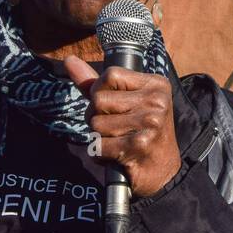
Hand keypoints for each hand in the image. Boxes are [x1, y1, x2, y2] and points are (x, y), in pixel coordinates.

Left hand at [64, 56, 181, 196]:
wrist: (162, 171)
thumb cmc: (140, 133)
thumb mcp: (126, 102)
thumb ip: (96, 83)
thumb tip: (69, 60)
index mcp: (156, 84)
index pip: (110, 75)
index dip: (99, 91)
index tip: (111, 105)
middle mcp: (156, 101)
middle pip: (99, 100)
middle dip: (96, 116)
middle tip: (113, 128)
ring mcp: (150, 122)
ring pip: (96, 123)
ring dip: (99, 137)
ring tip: (117, 141)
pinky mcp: (139, 145)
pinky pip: (99, 145)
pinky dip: (100, 154)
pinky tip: (116, 155)